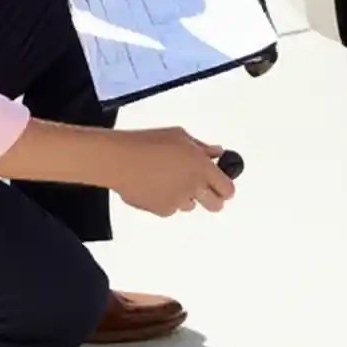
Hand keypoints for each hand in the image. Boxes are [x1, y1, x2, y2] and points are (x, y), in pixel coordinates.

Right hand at [108, 127, 236, 217]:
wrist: (119, 160)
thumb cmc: (146, 143)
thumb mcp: (179, 136)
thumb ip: (202, 148)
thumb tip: (216, 152)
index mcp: (202, 167)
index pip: (227, 189)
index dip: (225, 188)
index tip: (222, 186)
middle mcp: (194, 187)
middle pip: (216, 205)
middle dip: (213, 199)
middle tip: (203, 190)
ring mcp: (178, 201)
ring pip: (190, 206)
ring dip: (185, 197)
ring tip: (167, 179)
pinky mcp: (162, 210)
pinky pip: (170, 208)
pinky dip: (166, 201)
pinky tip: (154, 185)